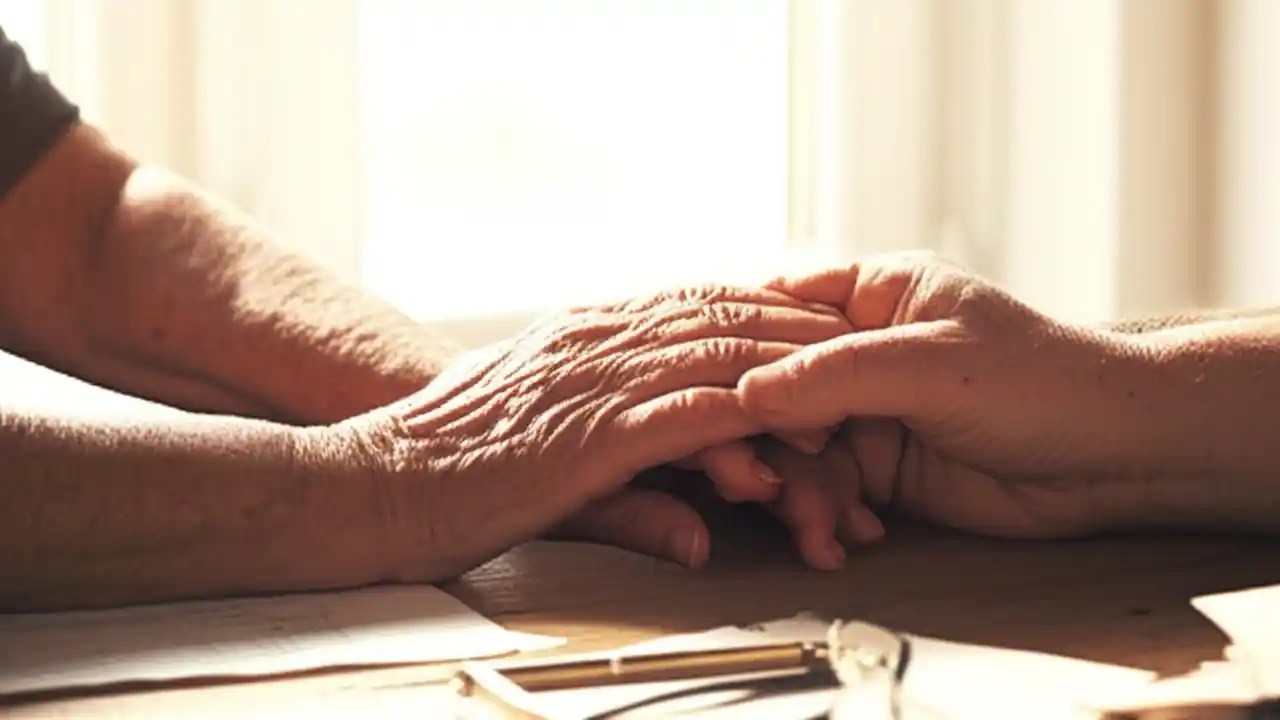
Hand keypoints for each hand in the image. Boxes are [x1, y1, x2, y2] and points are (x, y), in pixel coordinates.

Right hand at [329, 285, 849, 580]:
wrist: (379, 485)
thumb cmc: (454, 468)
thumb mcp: (547, 447)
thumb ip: (623, 464)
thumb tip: (693, 521)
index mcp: (588, 332)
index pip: (697, 305)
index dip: (765, 310)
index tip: (819, 320)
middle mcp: (598, 342)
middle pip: (723, 320)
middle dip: (799, 332)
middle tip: (862, 342)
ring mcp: (594, 385)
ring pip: (716, 358)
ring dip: (789, 369)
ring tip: (851, 379)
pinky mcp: (588, 438)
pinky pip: (681, 415)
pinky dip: (738, 416)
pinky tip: (780, 422)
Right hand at [738, 252, 1154, 542]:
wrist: (1113, 459)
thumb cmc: (1042, 384)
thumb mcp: (931, 366)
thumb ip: (837, 375)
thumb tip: (747, 391)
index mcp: (873, 293)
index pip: (777, 307)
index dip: (740, 353)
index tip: (718, 397)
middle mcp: (861, 348)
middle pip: (772, 389)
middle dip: (765, 444)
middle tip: (765, 487)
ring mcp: (868, 409)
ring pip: (791, 447)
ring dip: (796, 494)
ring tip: (818, 528)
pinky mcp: (879, 466)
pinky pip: (823, 488)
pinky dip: (824, 518)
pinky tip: (840, 538)